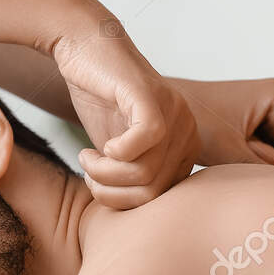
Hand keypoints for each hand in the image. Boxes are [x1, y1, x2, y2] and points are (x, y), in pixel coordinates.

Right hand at [52, 28, 201, 208]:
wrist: (85, 48)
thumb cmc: (101, 101)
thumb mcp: (120, 150)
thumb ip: (135, 180)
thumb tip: (139, 226)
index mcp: (185, 148)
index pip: (163, 200)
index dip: (124, 203)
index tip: (98, 184)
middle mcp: (188, 130)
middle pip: (154, 192)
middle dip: (112, 193)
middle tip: (89, 173)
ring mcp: (174, 113)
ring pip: (146, 174)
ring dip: (104, 175)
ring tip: (87, 159)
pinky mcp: (153, 97)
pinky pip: (145, 141)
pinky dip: (114, 154)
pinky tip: (98, 146)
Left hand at [168, 77, 273, 165]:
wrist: (166, 116)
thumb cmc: (195, 126)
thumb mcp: (233, 154)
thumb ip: (269, 173)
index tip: (244, 155)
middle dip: (272, 166)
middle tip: (236, 156)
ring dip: (262, 165)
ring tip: (233, 153)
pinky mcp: (264, 124)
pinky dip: (255, 162)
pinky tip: (233, 152)